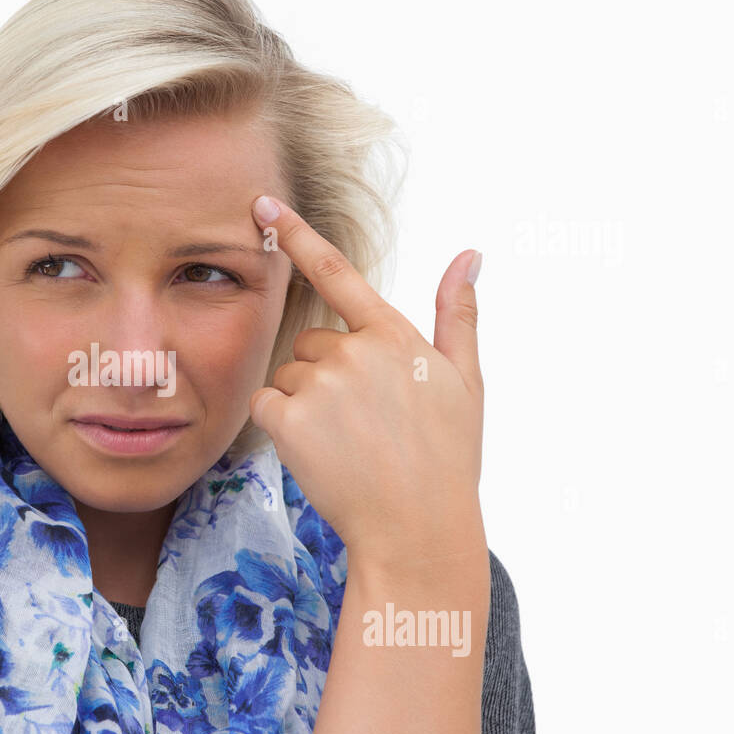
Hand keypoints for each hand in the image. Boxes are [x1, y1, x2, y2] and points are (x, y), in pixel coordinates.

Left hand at [248, 195, 485, 576]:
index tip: (263, 203)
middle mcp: (355, 352)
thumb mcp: (465, 383)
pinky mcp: (288, 420)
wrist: (416, 529)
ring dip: (305, 404)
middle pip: (310, 344)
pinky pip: (266, 405)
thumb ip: (459, 315)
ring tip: (347, 443)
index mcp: (394, 336)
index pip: (336, 271)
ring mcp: (320, 385)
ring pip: (287, 377)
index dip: (295, 233)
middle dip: (325, 376)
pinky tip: (319, 452)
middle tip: (362, 422)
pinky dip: (281, 426)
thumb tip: (470, 256)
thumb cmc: (445, 458)